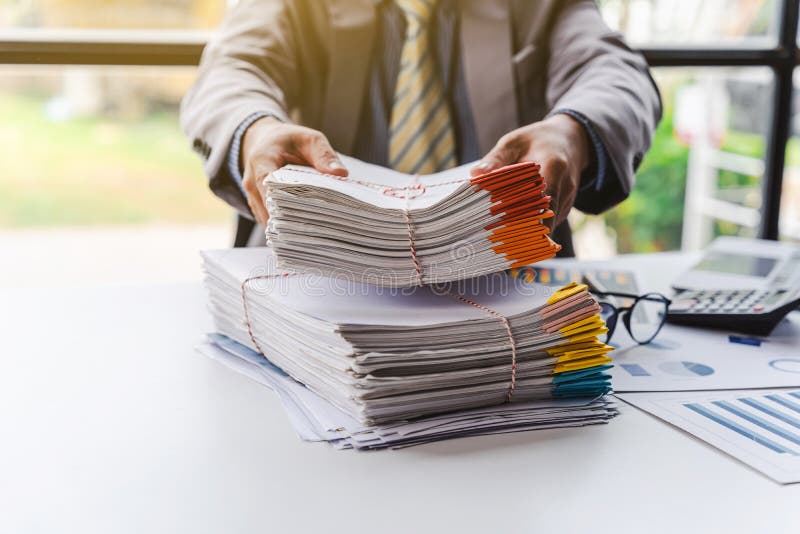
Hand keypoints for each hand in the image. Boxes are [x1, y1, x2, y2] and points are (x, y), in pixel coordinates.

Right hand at [241, 117, 347, 224]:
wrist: (265, 142)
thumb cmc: (289, 140)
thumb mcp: (309, 139)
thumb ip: (324, 154)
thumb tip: (341, 173)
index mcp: (262, 160)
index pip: (268, 184)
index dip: (285, 201)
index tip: (306, 212)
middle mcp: (252, 181)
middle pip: (269, 208)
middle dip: (293, 219)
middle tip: (319, 227)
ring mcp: (252, 196)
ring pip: (268, 219)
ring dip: (288, 226)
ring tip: (314, 231)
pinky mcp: (257, 206)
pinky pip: (268, 222)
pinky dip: (284, 227)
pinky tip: (305, 230)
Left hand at [471, 114, 588, 228]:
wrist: (568, 140)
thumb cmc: (536, 140)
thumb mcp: (514, 142)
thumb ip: (496, 159)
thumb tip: (475, 175)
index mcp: (554, 167)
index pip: (540, 199)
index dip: (522, 215)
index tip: (500, 225)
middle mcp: (565, 187)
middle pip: (540, 218)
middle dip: (517, 227)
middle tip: (491, 231)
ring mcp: (566, 201)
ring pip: (542, 224)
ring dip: (522, 227)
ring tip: (497, 227)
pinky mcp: (563, 210)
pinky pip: (544, 223)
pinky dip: (528, 224)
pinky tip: (510, 222)